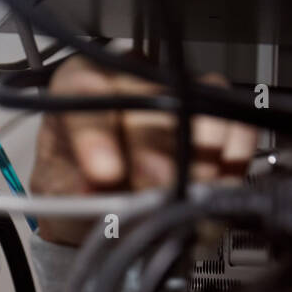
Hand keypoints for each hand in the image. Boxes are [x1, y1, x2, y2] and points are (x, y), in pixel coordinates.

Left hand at [29, 56, 259, 246]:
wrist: (106, 213)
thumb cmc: (77, 191)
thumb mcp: (58, 196)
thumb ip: (72, 194)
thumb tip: (94, 195)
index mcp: (77, 86)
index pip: (82, 91)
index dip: (96, 134)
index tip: (105, 174)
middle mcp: (127, 78)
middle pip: (145, 100)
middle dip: (153, 150)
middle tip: (158, 187)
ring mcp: (174, 89)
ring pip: (192, 104)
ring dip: (197, 152)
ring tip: (193, 189)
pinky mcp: (212, 107)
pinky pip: (231, 114)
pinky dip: (232, 147)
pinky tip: (224, 174)